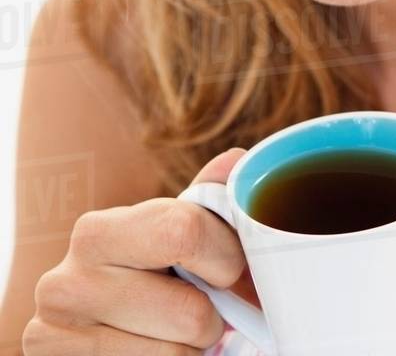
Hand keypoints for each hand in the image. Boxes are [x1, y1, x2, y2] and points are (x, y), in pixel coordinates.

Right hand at [22, 148, 252, 353]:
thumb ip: (205, 205)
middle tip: (202, 314)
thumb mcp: (170, 239)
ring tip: (172, 336)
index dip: (227, 259)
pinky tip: (150, 353)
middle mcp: (65, 281)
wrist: (92, 337)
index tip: (233, 273)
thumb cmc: (146, 281)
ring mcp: (57, 334)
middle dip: (212, 318)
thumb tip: (237, 160)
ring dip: (192, 350)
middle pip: (190, 311)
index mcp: (98, 232)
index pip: (184, 232)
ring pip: (178, 353)